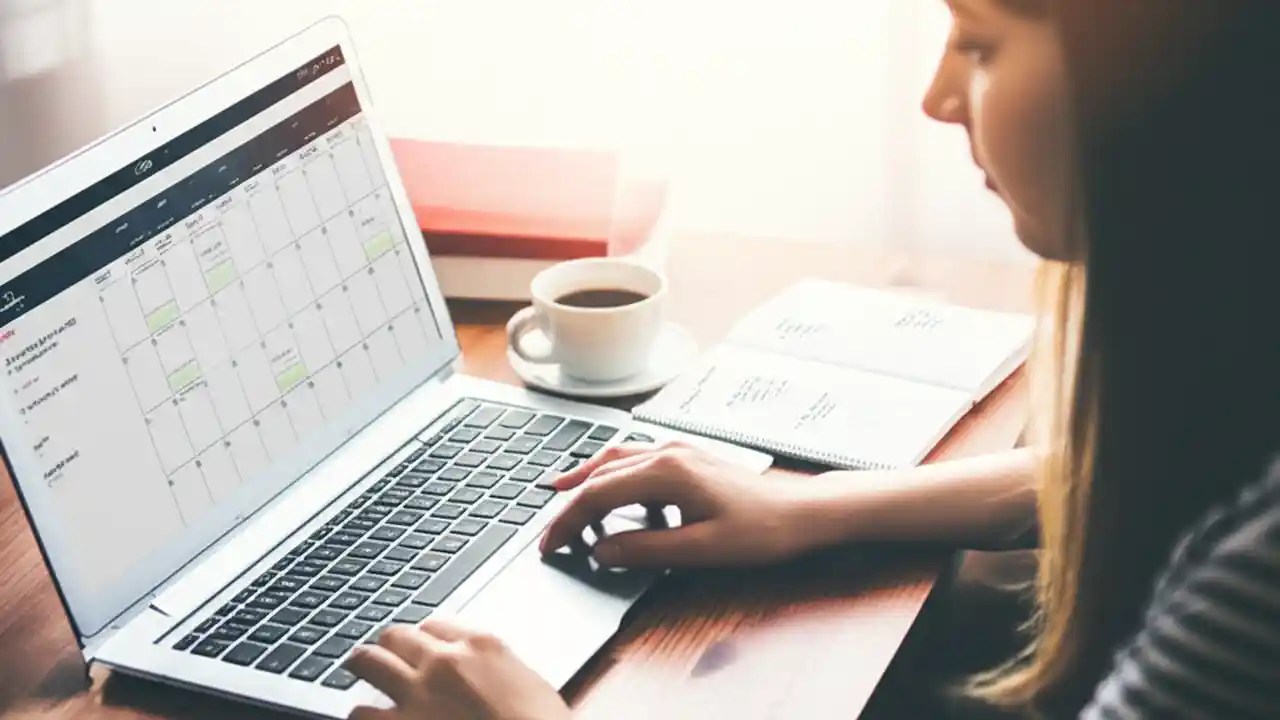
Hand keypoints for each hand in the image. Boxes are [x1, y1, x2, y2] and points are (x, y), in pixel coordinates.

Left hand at [345, 619, 570, 719]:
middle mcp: (444, 662)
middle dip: (388, 645)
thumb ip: (496, 673)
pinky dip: (361, 714)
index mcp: (482, 646)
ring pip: (368, 663)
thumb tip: (486, 680)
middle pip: (397, 635)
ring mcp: (417, 695)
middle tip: (383, 655)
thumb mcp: (529, 686)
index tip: (423, 647)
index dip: (425, 638)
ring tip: (361, 675)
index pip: (436, 625)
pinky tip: (364, 716)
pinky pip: (359, 713)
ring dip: (365, 669)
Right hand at [539, 441, 813, 567]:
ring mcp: (678, 452)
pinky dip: (613, 479)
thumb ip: (646, 549)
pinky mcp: (688, 459)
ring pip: (616, 460)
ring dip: (587, 483)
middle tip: (550, 533)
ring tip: (566, 506)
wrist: (804, 512)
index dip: (567, 521)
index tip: (549, 545)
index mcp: (666, 472)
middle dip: (570, 504)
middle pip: (600, 474)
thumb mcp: (701, 550)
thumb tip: (602, 550)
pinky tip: (616, 502)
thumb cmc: (762, 531)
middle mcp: (667, 453)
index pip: (597, 495)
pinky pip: (636, 462)